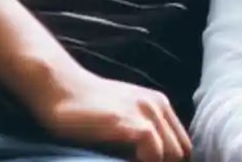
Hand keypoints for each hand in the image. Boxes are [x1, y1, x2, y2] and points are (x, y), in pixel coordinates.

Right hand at [33, 68, 189, 161]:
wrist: (58, 88)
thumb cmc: (83, 109)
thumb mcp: (122, 114)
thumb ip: (140, 131)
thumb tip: (153, 157)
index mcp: (159, 104)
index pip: (183, 145)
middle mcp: (158, 105)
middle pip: (182, 152)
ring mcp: (146, 112)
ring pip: (172, 155)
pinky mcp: (131, 122)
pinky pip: (154, 154)